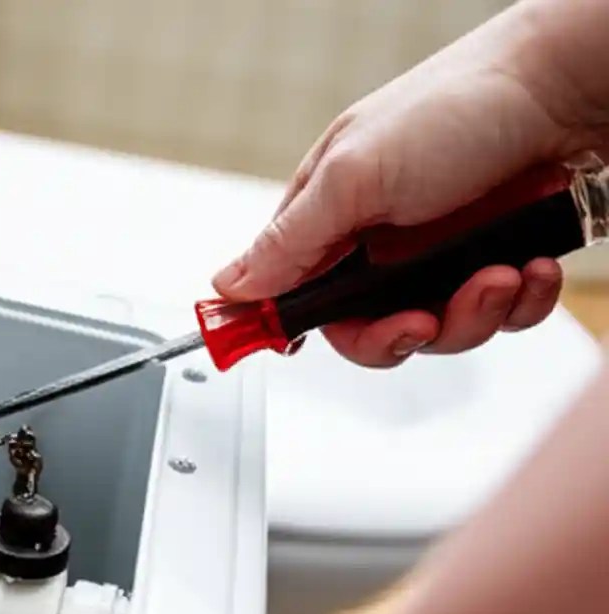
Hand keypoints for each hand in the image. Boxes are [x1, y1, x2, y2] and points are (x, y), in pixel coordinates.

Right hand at [211, 0, 608, 366]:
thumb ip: (290, 241)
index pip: (293, 294)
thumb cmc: (454, 109)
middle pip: (368, 331)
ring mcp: (438, 257)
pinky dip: (520, 302)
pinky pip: (500, 317)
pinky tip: (528, 266)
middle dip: (404, 333)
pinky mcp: (494, 264)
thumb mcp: (353, 177)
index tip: (310, 344)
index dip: (297, 327)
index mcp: (330, 217)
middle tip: (426, 317)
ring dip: (474, 313)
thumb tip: (229, 286)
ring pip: (439, 332)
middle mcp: (379, 243)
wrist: (563, 90)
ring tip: (498, 272)